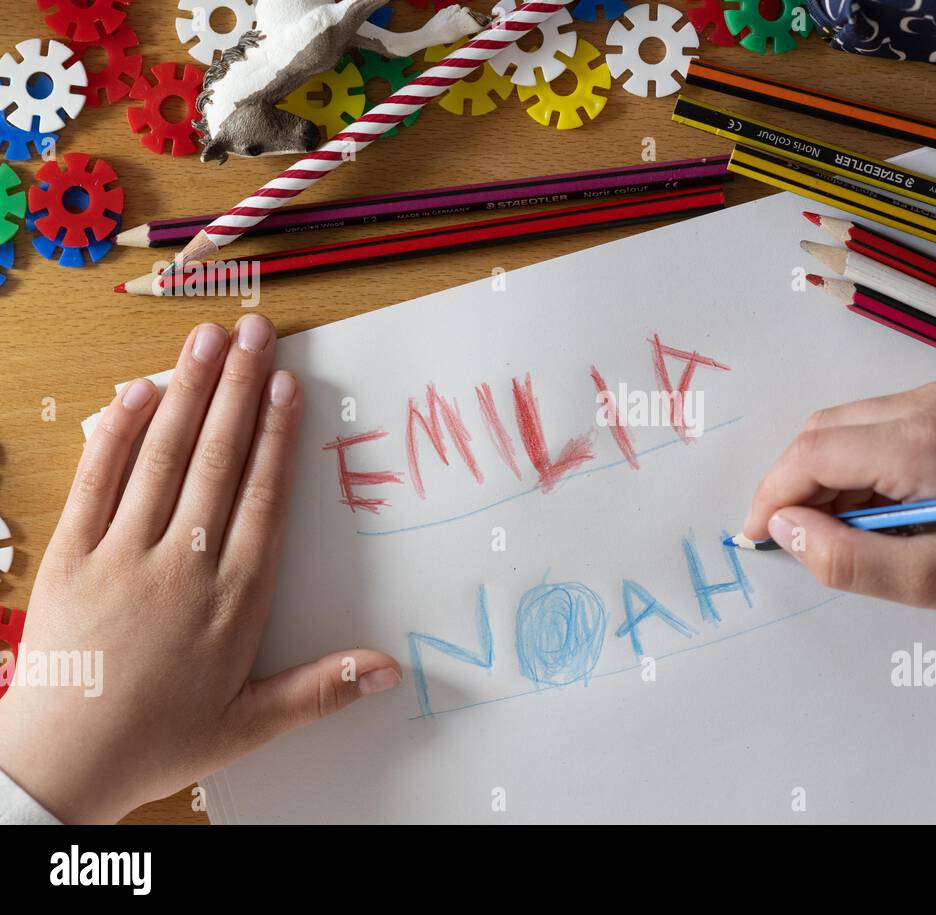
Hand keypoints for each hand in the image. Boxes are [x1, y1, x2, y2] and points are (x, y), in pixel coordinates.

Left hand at [0, 317, 400, 823]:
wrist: (62, 765)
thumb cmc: (160, 741)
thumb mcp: (250, 723)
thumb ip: (320, 689)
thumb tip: (390, 670)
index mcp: (232, 599)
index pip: (261, 497)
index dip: (275, 435)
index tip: (285, 384)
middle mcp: (181, 564)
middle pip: (214, 460)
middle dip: (236, 389)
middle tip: (253, 332)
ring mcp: (122, 555)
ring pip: (160, 457)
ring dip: (186, 392)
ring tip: (205, 340)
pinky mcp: (71, 557)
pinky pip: (95, 482)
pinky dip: (115, 434)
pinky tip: (135, 393)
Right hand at [741, 377, 935, 699]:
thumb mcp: (926, 582)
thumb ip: (844, 558)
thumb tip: (782, 529)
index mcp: (928, 438)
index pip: (816, 450)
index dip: (774, 493)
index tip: (756, 535)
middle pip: (828, 430)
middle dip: (799, 484)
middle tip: (797, 539)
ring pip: (851, 425)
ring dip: (830, 475)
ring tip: (845, 531)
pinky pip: (882, 425)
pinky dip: (862, 464)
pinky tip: (878, 510)